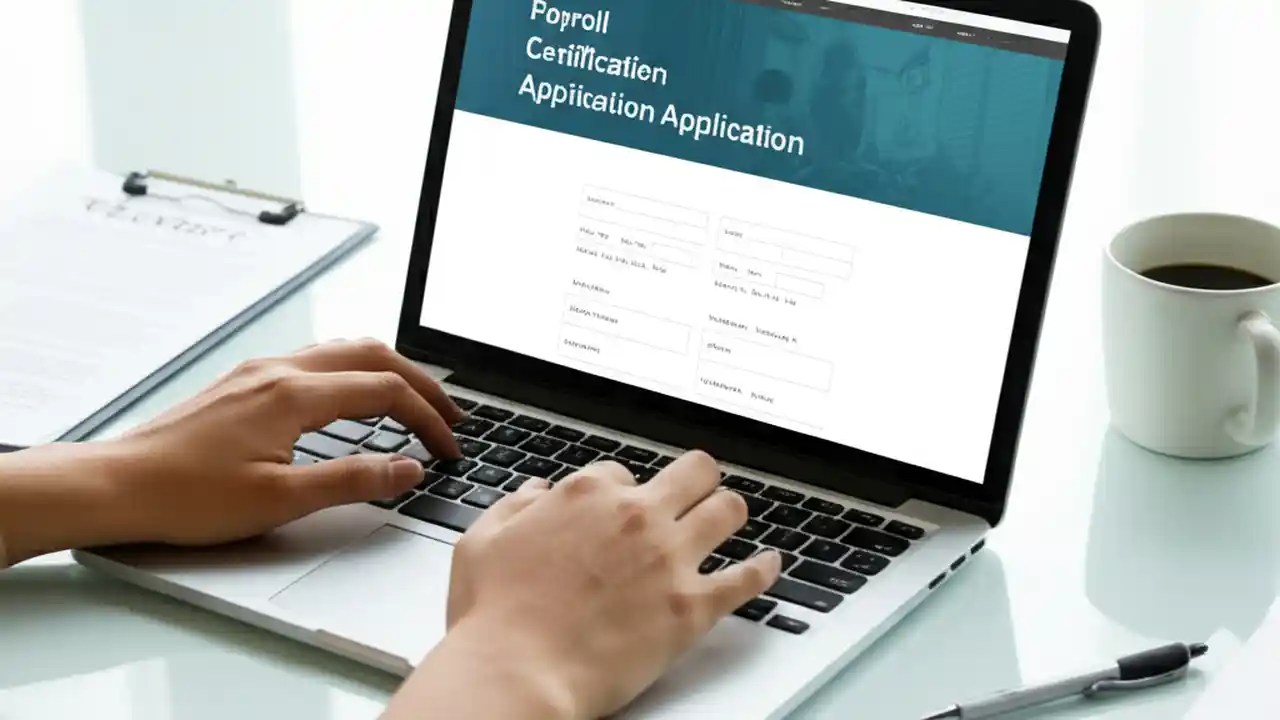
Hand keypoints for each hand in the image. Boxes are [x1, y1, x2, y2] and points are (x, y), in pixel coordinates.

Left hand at [96, 338, 463, 546]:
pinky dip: (352, 373)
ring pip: (342, 350)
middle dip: (420, 382)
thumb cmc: (187, 496)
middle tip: (450, 415)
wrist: (115, 486)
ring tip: (413, 401)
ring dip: (387, 371)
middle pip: (372, 354)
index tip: (448, 448)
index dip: (428, 419)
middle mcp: (278, 371)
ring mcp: (258, 372)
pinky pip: (314, 361)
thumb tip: (407, 468)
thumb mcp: (281, 499)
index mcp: (294, 394)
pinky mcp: (242, 384)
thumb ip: (353, 480)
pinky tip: (352, 400)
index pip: (386, 391)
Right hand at [386, 451, 782, 718]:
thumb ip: (514, 507)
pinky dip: (764, 568)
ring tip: (730, 517)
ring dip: (730, 512)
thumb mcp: (481, 541)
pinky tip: (770, 563)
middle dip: (696, 479)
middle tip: (696, 491)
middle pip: (694, 472)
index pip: (623, 474)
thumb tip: (537, 493)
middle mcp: (637, 516)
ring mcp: (670, 559)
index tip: (621, 511)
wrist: (517, 672)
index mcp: (587, 494)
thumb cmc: (493, 615)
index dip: (622, 493)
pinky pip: (747, 578)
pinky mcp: (692, 607)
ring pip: (728, 510)